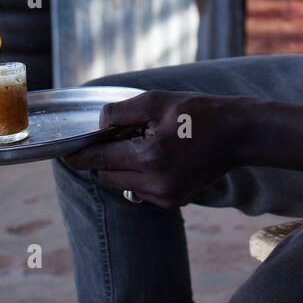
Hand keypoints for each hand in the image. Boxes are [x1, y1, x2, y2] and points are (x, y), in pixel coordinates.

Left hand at [62, 91, 246, 207]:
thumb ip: (120, 112)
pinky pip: (142, 189)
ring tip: (145, 141)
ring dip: (124, 165)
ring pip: (124, 183)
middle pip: (108, 175)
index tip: (63, 152)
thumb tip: (98, 124)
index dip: (78, 156)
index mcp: (150, 158)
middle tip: (118, 134)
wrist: (238, 134)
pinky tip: (157, 154)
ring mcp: (166, 197)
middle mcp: (155, 184)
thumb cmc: (200, 112)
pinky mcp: (174, 201)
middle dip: (106, 156)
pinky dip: (140, 174)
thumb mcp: (157, 101)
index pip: (100, 161)